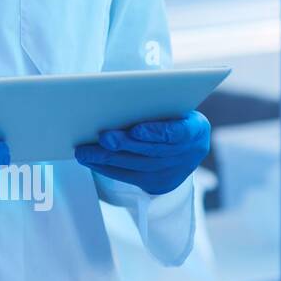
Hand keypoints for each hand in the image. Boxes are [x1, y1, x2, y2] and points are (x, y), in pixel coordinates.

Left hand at [75, 111, 210, 195]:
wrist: (187, 146)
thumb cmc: (172, 116)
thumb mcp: (173, 107)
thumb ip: (153, 105)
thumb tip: (116, 97)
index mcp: (195, 129)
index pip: (178, 132)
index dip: (156, 132)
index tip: (136, 130)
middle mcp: (188, 154)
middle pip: (151, 151)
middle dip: (124, 145)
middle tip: (102, 138)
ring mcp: (174, 172)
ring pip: (137, 166)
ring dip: (108, 159)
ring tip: (85, 152)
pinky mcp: (158, 184)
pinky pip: (130, 178)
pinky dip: (108, 169)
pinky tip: (91, 161)